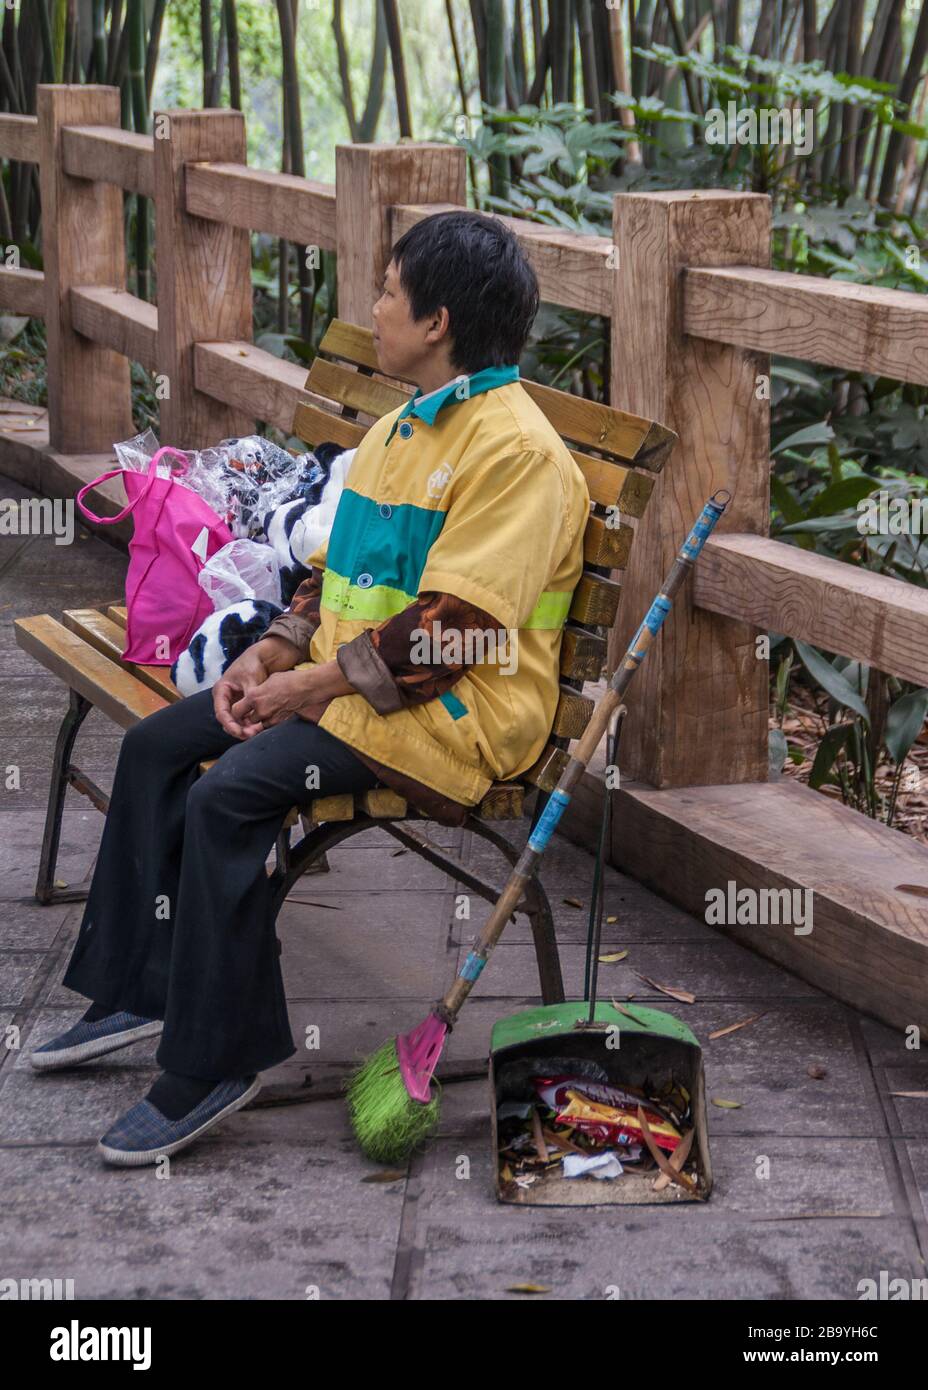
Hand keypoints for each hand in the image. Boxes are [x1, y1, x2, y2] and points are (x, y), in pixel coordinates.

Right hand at [213, 636, 299, 737]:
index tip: (240, 733)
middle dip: (237, 729)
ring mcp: (234, 702)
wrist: (264, 657)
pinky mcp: (243, 704)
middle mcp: (225, 698)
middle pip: (227, 719)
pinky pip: (244, 718)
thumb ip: (249, 696)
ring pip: (236, 720)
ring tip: (256, 733)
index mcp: (221, 690)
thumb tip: (248, 712)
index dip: (230, 724)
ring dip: (244, 728)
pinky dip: (250, 723)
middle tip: (250, 735)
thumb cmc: (253, 664)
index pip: (221, 712)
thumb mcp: (250, 679)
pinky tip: (259, 728)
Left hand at [230, 662, 351, 733]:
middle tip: (248, 713)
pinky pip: (267, 725)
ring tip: (261, 712)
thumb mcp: (268, 680)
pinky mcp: (278, 722)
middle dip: (245, 717)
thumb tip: (251, 695)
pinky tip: (271, 714)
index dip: (235, 711)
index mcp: (254, 696)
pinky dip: (267, 722)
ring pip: (256, 723)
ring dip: (256, 720)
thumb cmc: (288, 680)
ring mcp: (269, 717)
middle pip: (245, 719)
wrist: (306, 687)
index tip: (238, 709)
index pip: (235, 710)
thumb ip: (256, 690)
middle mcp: (259, 709)